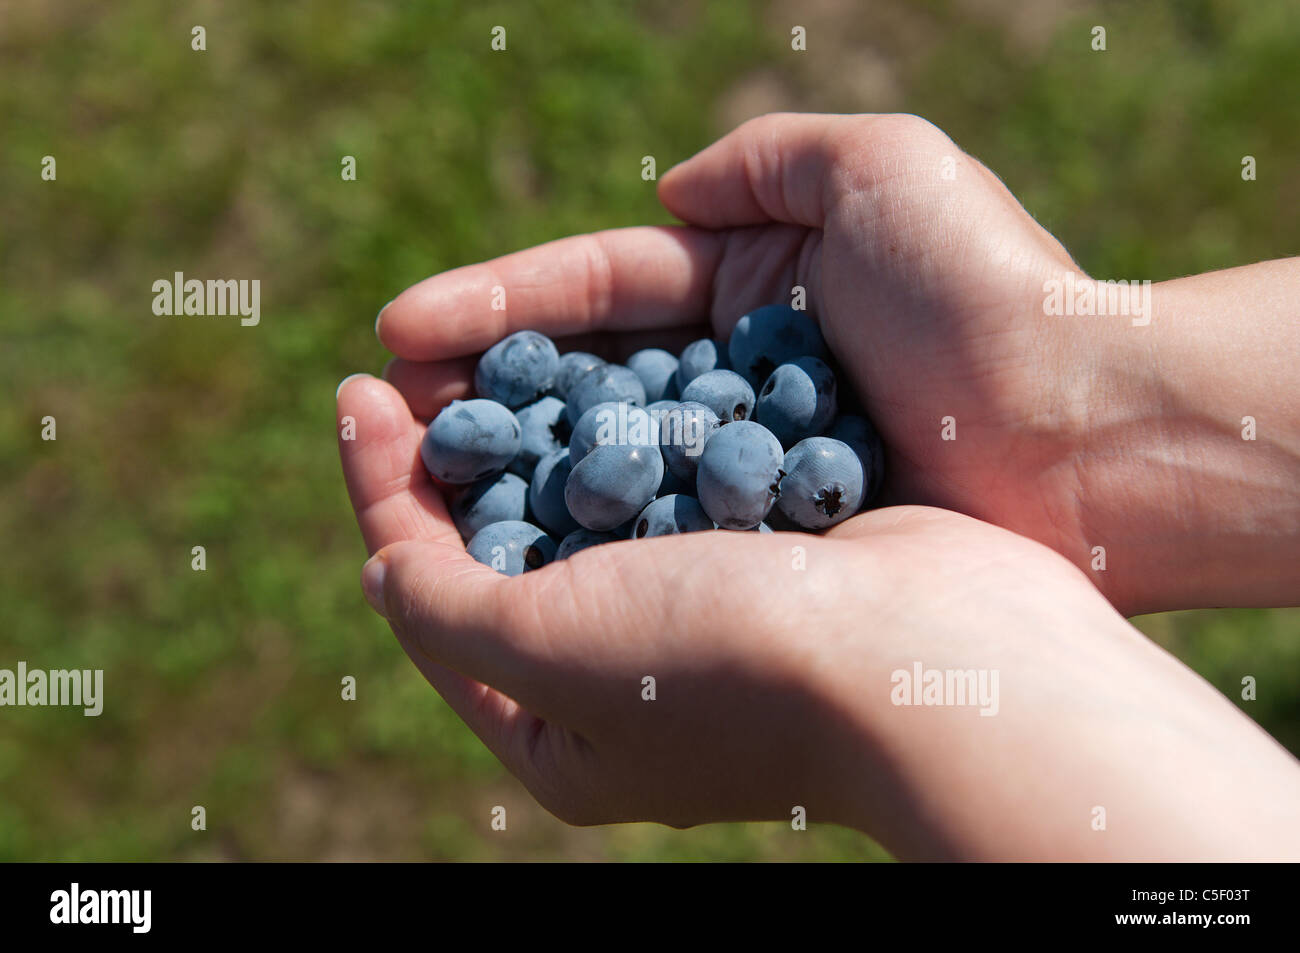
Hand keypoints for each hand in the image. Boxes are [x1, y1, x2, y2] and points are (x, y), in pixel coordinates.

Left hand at [337, 376, 1299, 857]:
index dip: (384, 487)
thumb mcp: (543, 653)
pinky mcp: (762, 545)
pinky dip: (629, 413)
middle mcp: (625, 672)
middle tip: (412, 354)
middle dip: (459, 444)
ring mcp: (699, 605)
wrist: (935, 650)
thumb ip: (440, 607)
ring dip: (540, 417)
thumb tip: (380, 561)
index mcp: (560, 725)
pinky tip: (597, 352)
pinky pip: (670, 466)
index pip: (433, 590)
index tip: (355, 391)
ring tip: (490, 337)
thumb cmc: (725, 662)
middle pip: (509, 538)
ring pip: (591, 493)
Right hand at [371, 113, 1111, 608]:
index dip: (496, 306)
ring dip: (514, 469)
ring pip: (607, 460)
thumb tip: (670, 193)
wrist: (1086, 438)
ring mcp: (751, 462)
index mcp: (754, 282)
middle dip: (481, 393)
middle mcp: (739, 374)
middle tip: (380, 413)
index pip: (597, 288)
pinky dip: (589, 538)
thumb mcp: (884, 171)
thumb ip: (770, 159)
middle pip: (582, 378)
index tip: (399, 331)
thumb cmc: (987, 293)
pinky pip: (661, 532)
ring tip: (415, 481)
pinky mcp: (773, 539)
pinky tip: (515, 549)